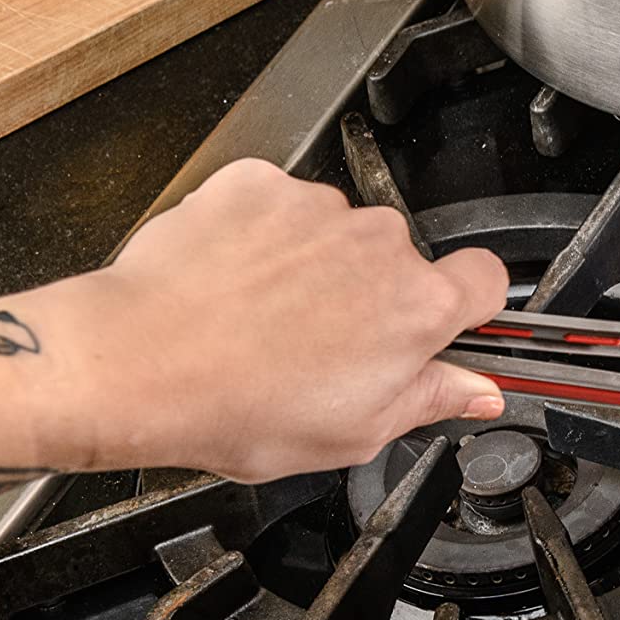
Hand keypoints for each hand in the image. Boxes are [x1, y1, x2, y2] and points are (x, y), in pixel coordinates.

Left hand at [48, 160, 509, 480]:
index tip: (438, 326)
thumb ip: (429, 401)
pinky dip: (261, 236)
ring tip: (262, 318)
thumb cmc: (235, 405)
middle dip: (370, 294)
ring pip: (336, 233)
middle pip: (400, 260)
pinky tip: (232, 284)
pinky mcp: (259, 185)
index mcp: (416, 307)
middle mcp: (379, 243)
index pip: (486, 280)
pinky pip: (277, 205)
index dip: (466, 305)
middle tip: (320, 346)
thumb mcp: (354, 434)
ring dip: (313, 265)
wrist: (133, 363)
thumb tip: (477, 393)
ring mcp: (317, 208)